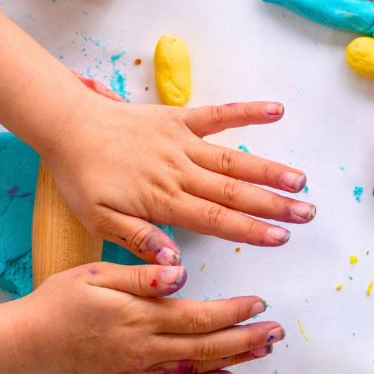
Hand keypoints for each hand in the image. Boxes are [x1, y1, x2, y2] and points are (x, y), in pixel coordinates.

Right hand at [8, 262, 281, 373]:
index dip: (234, 311)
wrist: (22, 345)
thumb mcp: (95, 275)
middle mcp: (146, 347)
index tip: (260, 303)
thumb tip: (180, 274)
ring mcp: (138, 371)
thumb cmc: (56, 302)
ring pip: (197, 368)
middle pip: (208, 345)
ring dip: (234, 360)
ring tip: (263, 352)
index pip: (200, 315)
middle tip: (277, 332)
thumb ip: (141, 275)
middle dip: (247, 338)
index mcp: (141, 315)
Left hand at [43, 92, 315, 264]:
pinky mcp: (178, 118)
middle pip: (235, 192)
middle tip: (307, 214)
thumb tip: (175, 263)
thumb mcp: (99, 220)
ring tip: (300, 180)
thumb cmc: (80, 177)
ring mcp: (181, 142)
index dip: (251, 229)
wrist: (66, 125)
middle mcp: (180, 171)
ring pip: (233, 159)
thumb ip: (140, 240)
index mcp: (163, 200)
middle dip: (274, 205)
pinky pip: (217, 114)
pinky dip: (247, 111)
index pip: (216, 220)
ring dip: (269, 169)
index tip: (280, 238)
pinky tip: (277, 111)